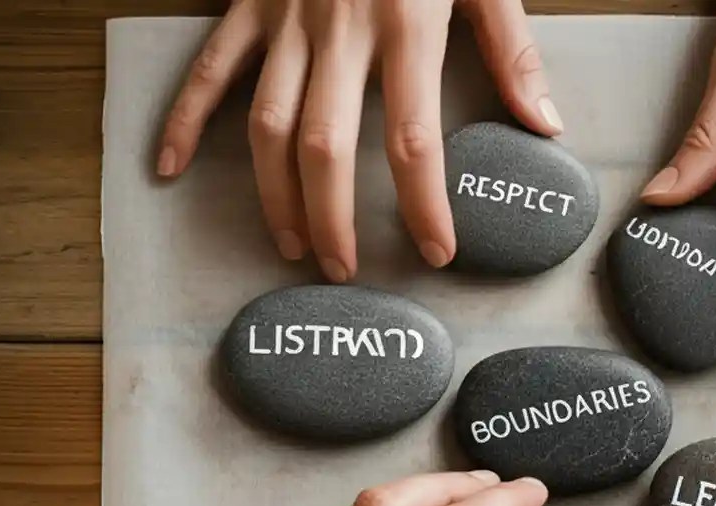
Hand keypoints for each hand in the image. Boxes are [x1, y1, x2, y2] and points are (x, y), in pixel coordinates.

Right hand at [158, 0, 562, 281]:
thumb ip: (513, 53)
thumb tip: (546, 126)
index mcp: (406, 28)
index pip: (412, 138)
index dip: (423, 203)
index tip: (435, 251)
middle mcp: (339, 32)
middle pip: (325, 145)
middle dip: (333, 217)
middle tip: (343, 270)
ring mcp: (286, 20)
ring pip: (266, 123)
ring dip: (273, 192)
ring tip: (291, 243)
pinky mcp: (249, 5)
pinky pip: (209, 69)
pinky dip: (184, 118)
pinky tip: (169, 168)